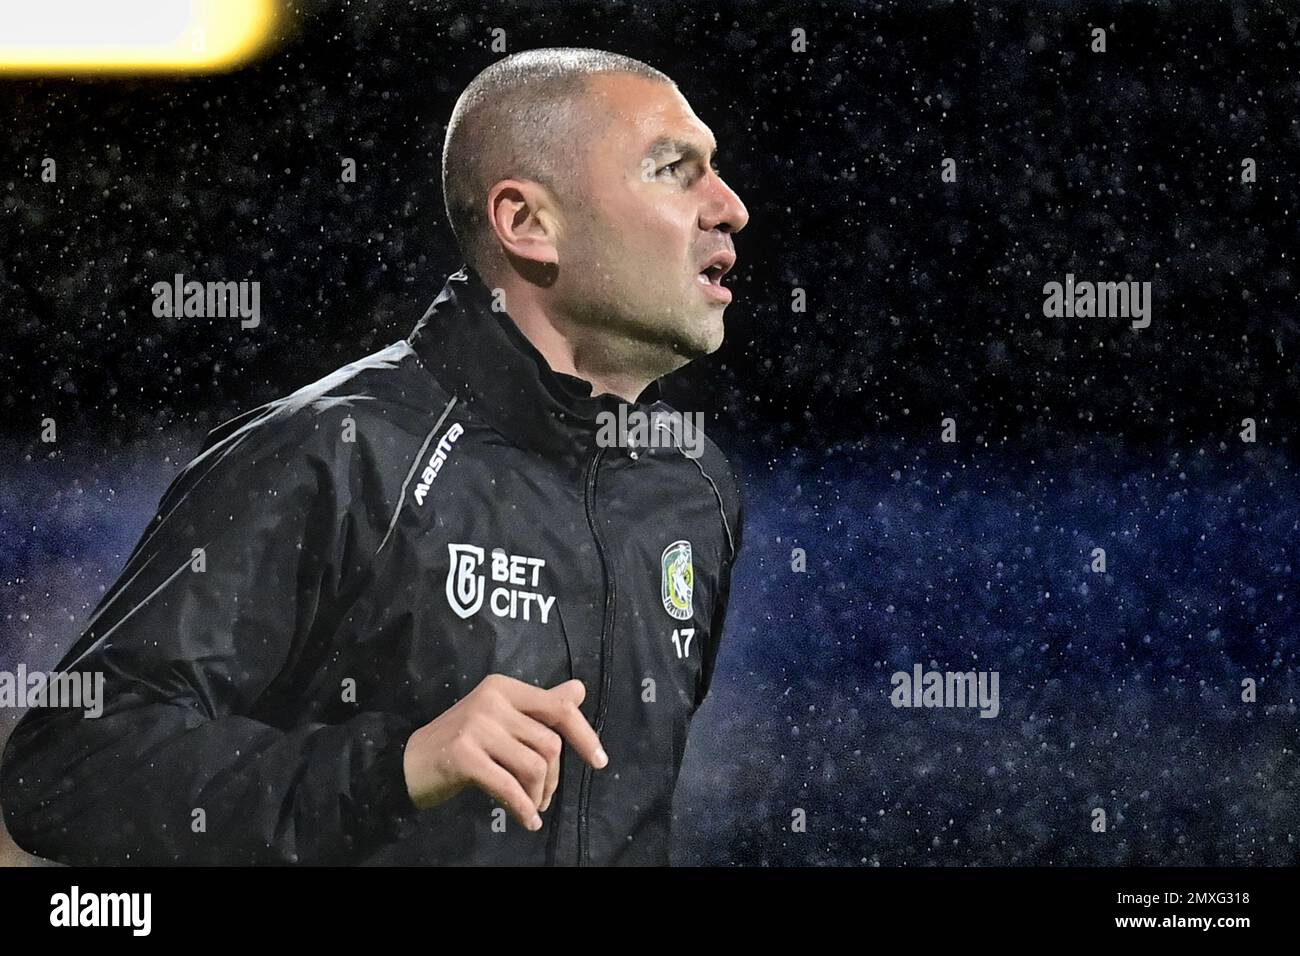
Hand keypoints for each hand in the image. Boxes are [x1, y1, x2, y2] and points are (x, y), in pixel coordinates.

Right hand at [401, 674, 607, 830]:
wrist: (406, 763)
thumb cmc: (460, 742)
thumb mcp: (500, 718)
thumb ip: (540, 706)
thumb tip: (580, 690)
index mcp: (504, 687)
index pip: (559, 708)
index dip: (585, 735)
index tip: (599, 761)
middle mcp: (492, 701)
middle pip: (549, 743)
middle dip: (554, 778)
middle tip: (543, 797)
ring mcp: (476, 726)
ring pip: (534, 766)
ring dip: (539, 794)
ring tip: (531, 807)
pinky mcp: (463, 756)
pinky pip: (510, 786)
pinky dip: (523, 808)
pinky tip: (526, 821)